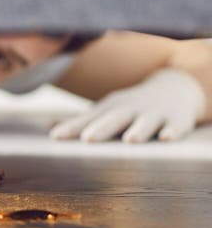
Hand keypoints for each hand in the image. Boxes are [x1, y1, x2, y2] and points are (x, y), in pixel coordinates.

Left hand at [50, 69, 206, 142]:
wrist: (175, 87)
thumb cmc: (130, 106)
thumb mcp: (106, 109)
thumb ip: (81, 122)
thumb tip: (49, 128)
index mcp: (110, 108)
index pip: (89, 119)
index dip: (72, 128)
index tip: (55, 137)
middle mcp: (130, 109)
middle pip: (115, 118)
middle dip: (102, 128)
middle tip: (88, 139)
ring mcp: (154, 113)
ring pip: (146, 121)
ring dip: (138, 129)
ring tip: (130, 140)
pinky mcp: (177, 119)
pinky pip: (175, 126)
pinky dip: (171, 131)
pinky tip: (165, 138)